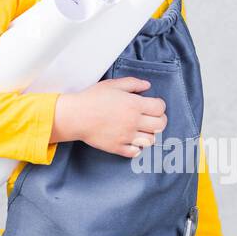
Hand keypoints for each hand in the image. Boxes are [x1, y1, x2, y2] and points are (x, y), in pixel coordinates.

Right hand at [52, 78, 166, 156]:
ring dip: (149, 134)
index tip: (153, 105)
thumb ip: (133, 83)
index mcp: (134, 105)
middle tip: (151, 118)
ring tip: (141, 130)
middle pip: (160, 125)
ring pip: (151, 140)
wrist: (75, 116)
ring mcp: (126, 136)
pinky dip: (136, 147)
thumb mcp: (113, 85)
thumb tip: (147, 86)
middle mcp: (133, 121)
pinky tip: (131, 140)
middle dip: (159, 120)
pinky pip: (135, 152)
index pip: (160, 108)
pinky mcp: (117, 147)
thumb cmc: (93, 98)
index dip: (159, 106)